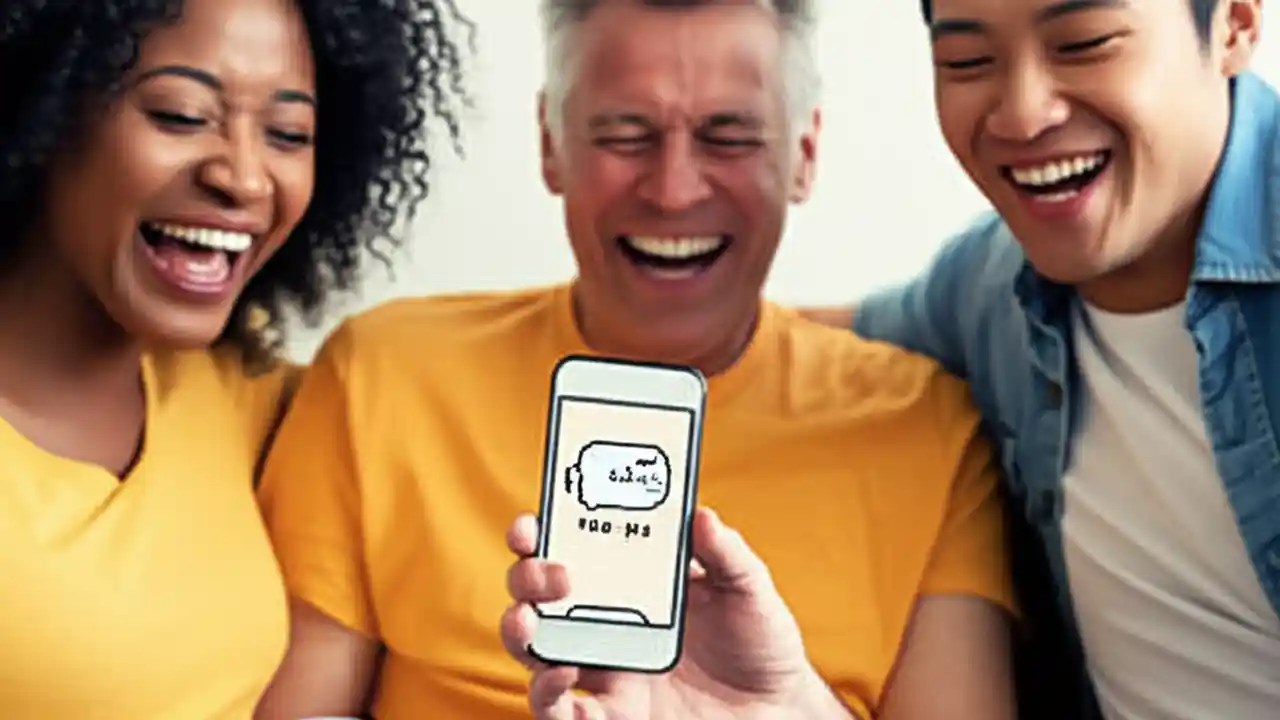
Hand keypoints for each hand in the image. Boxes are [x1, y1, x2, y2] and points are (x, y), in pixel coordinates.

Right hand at [500, 507, 850, 719]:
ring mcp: (602, 670)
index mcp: (628, 581)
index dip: (537, 533)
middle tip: (554, 575)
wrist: (775, 707)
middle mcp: (603, 622)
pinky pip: (560, 712)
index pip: (567, 548)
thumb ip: (727, 553)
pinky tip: (562, 679)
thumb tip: (700, 515)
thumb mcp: (748, 588)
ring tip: (532, 623)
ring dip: (518, 633)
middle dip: (527, 578)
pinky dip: (548, 697)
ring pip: (532, 650)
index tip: (531, 526)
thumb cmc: (758, 641)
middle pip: (534, 595)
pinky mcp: (610, 716)